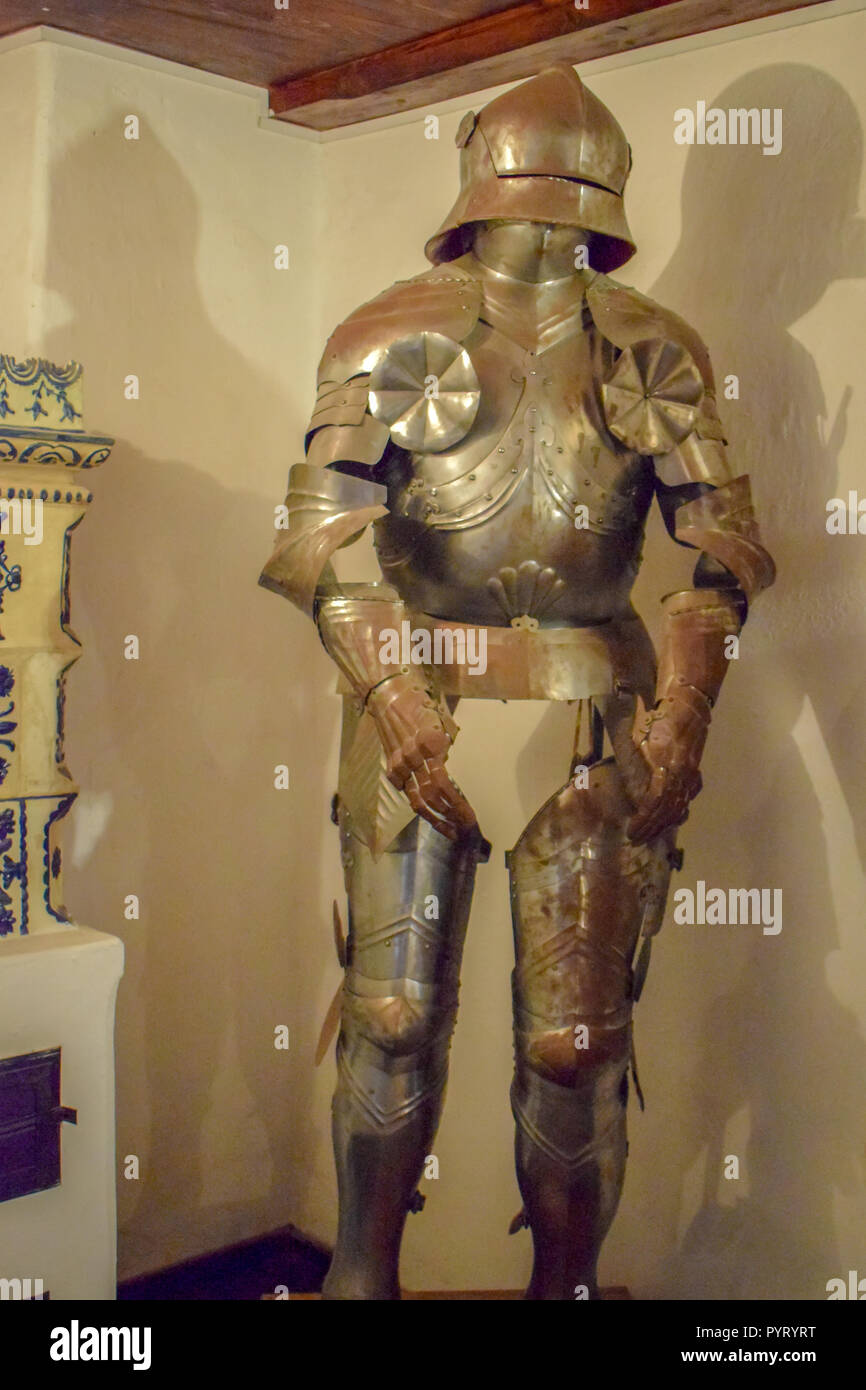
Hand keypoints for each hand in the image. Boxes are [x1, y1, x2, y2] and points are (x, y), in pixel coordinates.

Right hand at [366, 674, 478, 842]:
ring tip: (449, 830)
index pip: (445, 786)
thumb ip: (444, 748)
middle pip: (432, 797)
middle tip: (464, 828)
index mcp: (431, 745)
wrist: (388, 697)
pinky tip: (433, 814)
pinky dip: (419, 804)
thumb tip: (449, 771)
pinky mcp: (391, 767)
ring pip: (417, 800)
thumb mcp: (440, 722)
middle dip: (450, 816)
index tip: (469, 818)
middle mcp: (414, 757)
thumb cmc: (420, 705)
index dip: (458, 806)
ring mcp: (400, 764)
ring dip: (435, 818)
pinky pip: (406, 792)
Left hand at [627, 690, 709, 844]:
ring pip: (680, 807)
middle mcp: (683, 773)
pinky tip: (671, 819)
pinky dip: (678, 812)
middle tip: (637, 839)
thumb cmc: (657, 715)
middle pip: (668, 810)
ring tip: (650, 834)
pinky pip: (688, 798)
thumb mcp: (638, 736)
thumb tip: (628, 789)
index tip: (631, 829)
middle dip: (652, 828)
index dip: (643, 819)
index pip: (655, 801)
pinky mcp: (695, 771)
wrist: (687, 702)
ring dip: (664, 824)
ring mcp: (692, 773)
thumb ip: (632, 762)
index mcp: (667, 764)